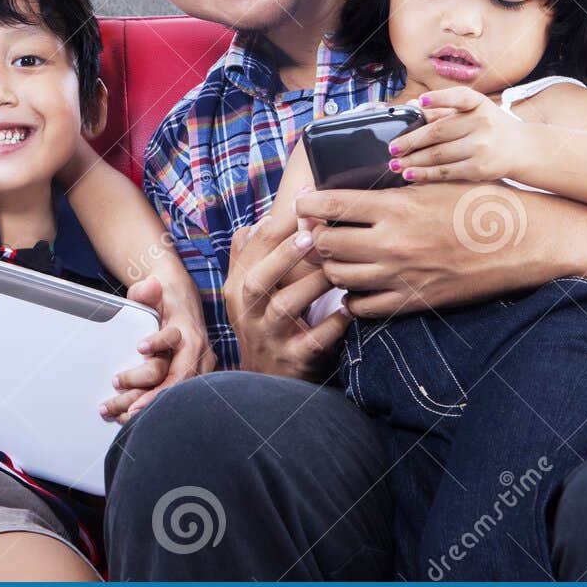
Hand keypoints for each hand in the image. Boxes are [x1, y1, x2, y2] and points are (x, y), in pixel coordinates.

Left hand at [98, 277, 216, 422]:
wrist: (183, 301)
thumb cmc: (167, 298)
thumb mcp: (157, 288)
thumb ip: (147, 290)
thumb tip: (149, 287)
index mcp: (187, 329)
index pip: (175, 338)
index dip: (159, 342)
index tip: (140, 346)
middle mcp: (196, 351)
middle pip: (177, 376)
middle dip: (153, 394)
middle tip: (128, 405)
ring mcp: (196, 367)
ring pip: (175, 392)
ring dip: (148, 406)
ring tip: (122, 415)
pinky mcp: (190, 378)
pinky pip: (174, 397)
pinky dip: (153, 408)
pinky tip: (131, 417)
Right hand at [222, 210, 349, 380]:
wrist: (265, 384)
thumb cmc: (263, 326)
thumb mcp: (247, 294)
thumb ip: (248, 258)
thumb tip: (253, 221)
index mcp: (237, 288)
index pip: (250, 249)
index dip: (276, 224)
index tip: (303, 202)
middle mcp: (248, 312)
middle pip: (257, 279)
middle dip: (283, 255)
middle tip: (313, 235)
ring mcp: (268, 337)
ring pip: (285, 307)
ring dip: (312, 285)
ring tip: (337, 269)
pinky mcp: (293, 360)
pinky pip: (313, 342)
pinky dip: (332, 325)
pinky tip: (350, 309)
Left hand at [295, 182, 555, 317]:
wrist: (523, 240)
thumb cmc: (481, 203)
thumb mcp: (434, 183)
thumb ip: (392, 188)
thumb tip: (353, 187)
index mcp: (397, 206)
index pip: (330, 205)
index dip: (307, 204)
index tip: (302, 204)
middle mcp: (393, 242)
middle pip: (324, 244)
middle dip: (315, 237)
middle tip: (319, 232)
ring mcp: (402, 275)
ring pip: (339, 277)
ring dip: (332, 267)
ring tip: (339, 257)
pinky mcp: (414, 301)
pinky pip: (363, 308)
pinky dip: (352, 299)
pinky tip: (358, 286)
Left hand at [388, 87, 531, 183]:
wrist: (523, 149)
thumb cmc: (490, 126)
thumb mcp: (473, 110)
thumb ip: (444, 107)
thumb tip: (413, 105)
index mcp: (478, 103)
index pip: (458, 97)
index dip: (438, 98)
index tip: (420, 101)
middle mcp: (482, 122)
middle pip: (438, 132)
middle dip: (411, 141)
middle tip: (392, 148)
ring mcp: (481, 146)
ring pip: (439, 154)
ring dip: (413, 160)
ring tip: (395, 163)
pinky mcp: (479, 167)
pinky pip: (446, 171)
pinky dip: (425, 174)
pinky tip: (410, 174)